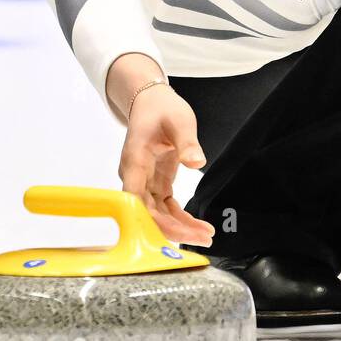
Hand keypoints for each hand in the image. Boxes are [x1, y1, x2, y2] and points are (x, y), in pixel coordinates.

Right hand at [117, 85, 215, 246]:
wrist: (152, 102)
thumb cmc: (161, 108)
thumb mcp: (179, 120)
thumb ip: (186, 142)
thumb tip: (196, 162)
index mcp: (134, 161)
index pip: (135, 200)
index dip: (151, 220)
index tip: (175, 231)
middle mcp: (135, 176)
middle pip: (147, 213)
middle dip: (174, 229)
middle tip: (203, 238)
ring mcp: (144, 182)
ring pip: (157, 214)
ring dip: (180, 228)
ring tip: (206, 236)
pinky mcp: (155, 183)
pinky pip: (166, 208)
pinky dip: (181, 218)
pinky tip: (198, 226)